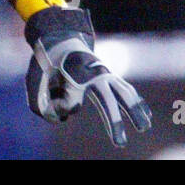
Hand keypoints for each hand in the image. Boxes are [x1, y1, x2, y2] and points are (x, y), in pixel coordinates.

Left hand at [24, 6, 151, 147]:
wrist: (59, 40)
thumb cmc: (47, 64)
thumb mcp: (38, 79)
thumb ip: (45, 102)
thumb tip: (63, 117)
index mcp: (75, 72)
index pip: (72, 101)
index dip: (63, 106)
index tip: (57, 107)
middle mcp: (94, 73)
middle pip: (108, 99)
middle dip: (114, 122)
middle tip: (119, 144)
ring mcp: (104, 73)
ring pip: (123, 94)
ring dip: (134, 112)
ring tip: (143, 127)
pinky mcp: (109, 76)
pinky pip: (126, 90)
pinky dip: (137, 102)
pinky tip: (146, 115)